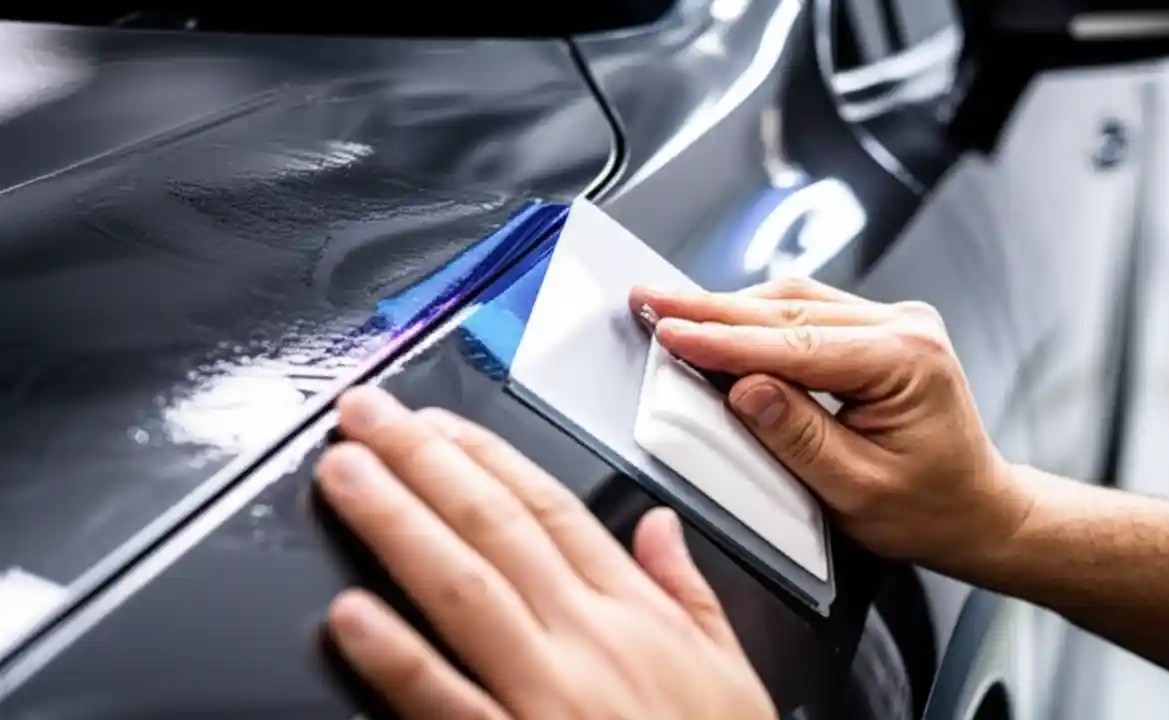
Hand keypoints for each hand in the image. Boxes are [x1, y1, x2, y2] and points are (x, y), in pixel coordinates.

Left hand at [314, 387, 774, 719]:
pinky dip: (397, 657)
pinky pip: (447, 701)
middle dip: (424, 461)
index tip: (436, 422)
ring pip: (462, 588)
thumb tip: (660, 526)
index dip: (486, 456)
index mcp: (632, 613)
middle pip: (493, 527)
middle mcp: (585, 640)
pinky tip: (350, 616)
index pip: (550, 508)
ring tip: (345, 475)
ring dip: (397, 524)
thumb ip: (688, 588)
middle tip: (365, 415)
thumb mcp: (729, 668)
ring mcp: (547, 695)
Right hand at [631, 278, 1032, 572]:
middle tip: (652, 299)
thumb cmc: (928, 508)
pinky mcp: (878, 329)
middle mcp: (903, 327)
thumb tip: (744, 389)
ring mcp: (893, 322)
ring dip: (730, 306)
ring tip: (673, 306)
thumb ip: (798, 437)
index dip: (723, 340)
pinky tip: (721, 317)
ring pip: (794, 302)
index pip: (794, 344)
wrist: (977, 509)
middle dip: (711, 308)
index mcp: (905, 361)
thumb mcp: (857, 490)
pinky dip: (758, 317)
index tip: (670, 332)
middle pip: (788, 311)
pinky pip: (808, 312)